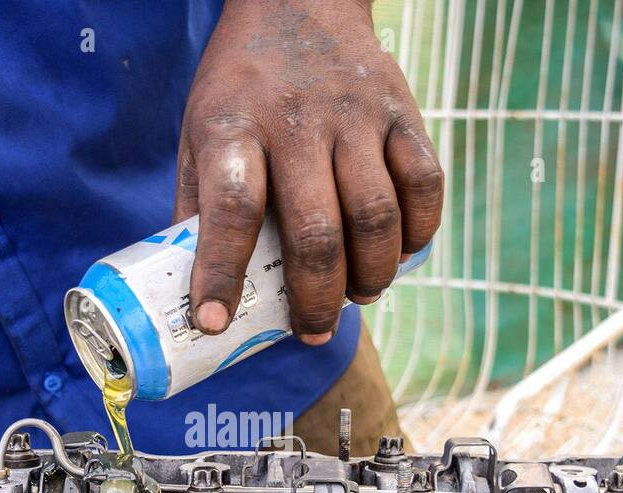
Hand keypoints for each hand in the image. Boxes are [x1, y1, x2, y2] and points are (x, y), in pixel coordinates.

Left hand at [174, 0, 442, 343]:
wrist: (298, 2)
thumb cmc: (242, 89)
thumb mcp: (197, 134)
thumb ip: (199, 207)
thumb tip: (199, 292)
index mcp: (233, 127)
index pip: (230, 209)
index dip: (221, 273)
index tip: (211, 322)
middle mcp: (297, 122)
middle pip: (316, 231)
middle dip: (315, 299)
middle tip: (310, 330)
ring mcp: (356, 116)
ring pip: (376, 218)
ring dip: (370, 275)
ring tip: (357, 296)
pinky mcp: (402, 112)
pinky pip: (424, 186)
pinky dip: (417, 234)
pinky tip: (398, 254)